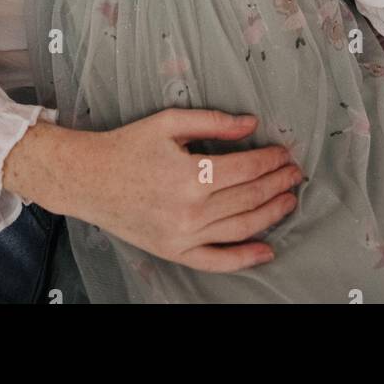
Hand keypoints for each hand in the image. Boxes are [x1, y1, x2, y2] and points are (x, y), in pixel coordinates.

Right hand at [8, 111, 302, 272]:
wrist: (88, 178)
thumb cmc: (127, 147)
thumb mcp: (169, 122)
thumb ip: (213, 122)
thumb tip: (251, 124)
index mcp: (188, 175)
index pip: (245, 168)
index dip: (270, 160)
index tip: (285, 153)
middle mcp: (188, 210)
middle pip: (247, 197)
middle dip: (276, 183)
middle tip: (295, 173)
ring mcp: (182, 236)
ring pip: (239, 227)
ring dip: (270, 214)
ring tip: (289, 200)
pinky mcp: (173, 251)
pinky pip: (215, 260)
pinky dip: (244, 258)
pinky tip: (266, 250)